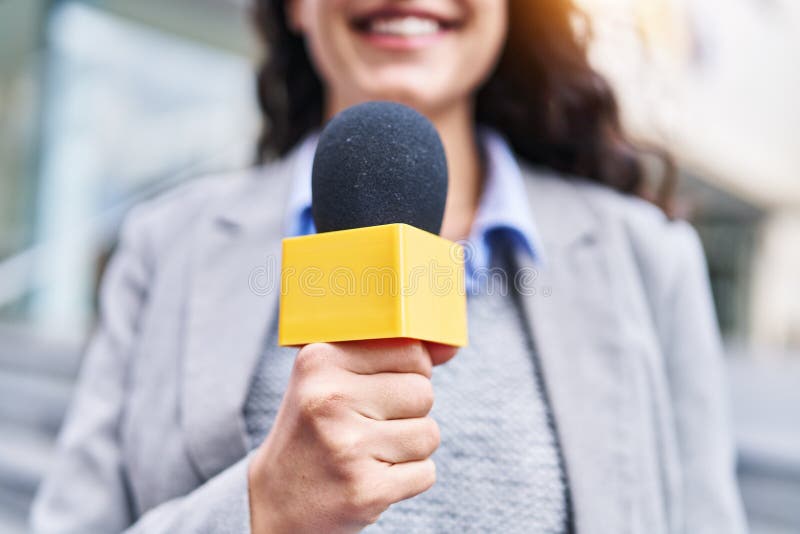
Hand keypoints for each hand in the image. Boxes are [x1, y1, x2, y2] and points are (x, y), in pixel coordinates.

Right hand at [248, 338, 456, 532]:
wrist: (275, 501)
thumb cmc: (315, 429)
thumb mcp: (330, 378)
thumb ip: (387, 355)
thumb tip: (450, 346)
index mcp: (320, 361)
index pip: (411, 351)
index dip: (408, 373)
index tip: (377, 391)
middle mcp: (330, 399)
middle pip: (424, 392)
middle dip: (409, 413)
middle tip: (368, 427)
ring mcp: (347, 446)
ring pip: (430, 434)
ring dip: (409, 448)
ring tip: (368, 453)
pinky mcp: (366, 490)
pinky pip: (426, 473)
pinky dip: (407, 480)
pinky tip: (370, 477)